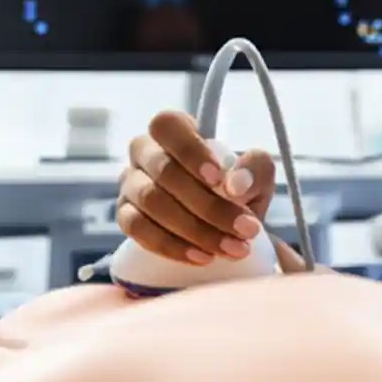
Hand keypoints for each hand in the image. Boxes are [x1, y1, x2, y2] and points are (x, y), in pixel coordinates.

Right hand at [115, 110, 275, 265]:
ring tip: (233, 248)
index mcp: (175, 131)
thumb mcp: (256, 176)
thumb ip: (254, 170)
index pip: (168, 125)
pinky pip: (138, 230)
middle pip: (164, 171)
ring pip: (153, 202)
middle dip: (209, 205)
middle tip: (246, 228)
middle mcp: (145, 153)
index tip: (219, 178)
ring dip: (197, 229)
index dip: (190, 150)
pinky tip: (203, 256)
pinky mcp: (124, 217)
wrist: (224, 228)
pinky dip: (173, 246)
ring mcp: (130, 184)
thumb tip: (236, 185)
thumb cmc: (237, 191)